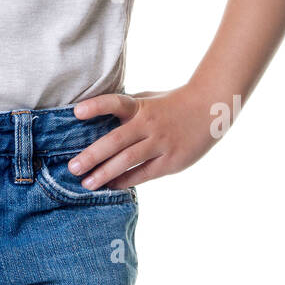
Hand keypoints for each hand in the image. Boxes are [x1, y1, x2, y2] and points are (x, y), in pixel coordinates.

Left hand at [70, 85, 220, 189]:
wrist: (211, 109)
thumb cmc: (171, 104)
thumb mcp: (148, 98)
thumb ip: (127, 109)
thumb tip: (97, 119)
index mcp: (141, 106)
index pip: (116, 103)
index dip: (96, 106)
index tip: (76, 112)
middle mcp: (149, 124)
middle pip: (116, 140)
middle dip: (92, 155)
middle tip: (73, 167)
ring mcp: (161, 143)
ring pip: (128, 160)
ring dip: (105, 173)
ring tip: (87, 183)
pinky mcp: (171, 161)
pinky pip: (144, 173)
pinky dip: (126, 180)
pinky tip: (111, 186)